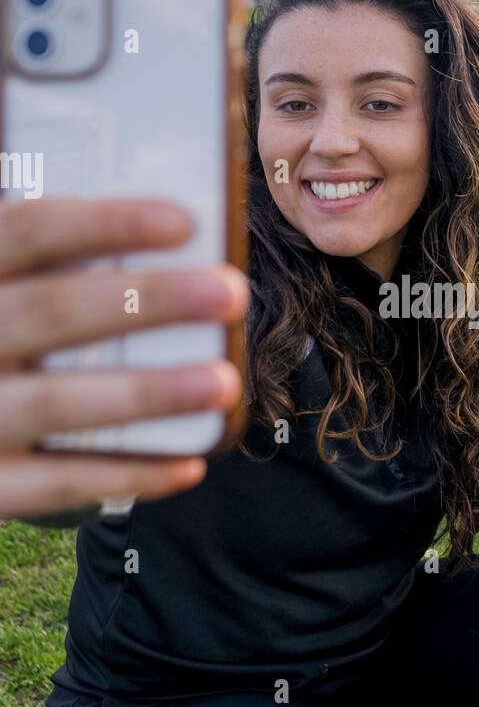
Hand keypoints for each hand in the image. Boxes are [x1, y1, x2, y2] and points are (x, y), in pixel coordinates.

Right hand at [0, 194, 248, 520]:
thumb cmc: (5, 334)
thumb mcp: (10, 287)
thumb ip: (59, 266)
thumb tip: (184, 236)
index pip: (31, 231)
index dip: (105, 223)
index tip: (184, 222)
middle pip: (53, 310)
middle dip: (148, 299)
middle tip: (229, 292)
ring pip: (57, 402)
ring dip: (148, 392)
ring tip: (222, 382)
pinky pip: (58, 484)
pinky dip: (128, 475)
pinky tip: (189, 463)